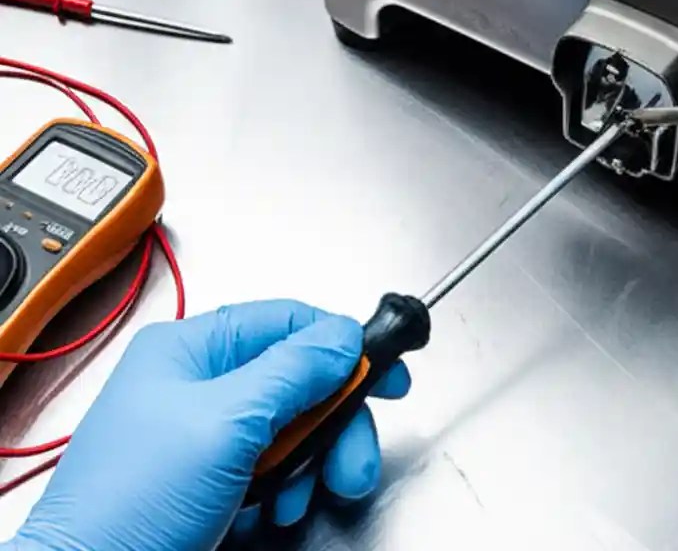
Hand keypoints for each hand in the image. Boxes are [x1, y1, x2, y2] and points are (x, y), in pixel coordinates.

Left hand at [8, 300, 409, 549]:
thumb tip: (343, 335)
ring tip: (303, 495)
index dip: (344, 345)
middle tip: (355, 457)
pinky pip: (272, 466)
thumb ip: (294, 370)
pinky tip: (278, 510)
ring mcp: (204, 434)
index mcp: (192, 349)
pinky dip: (287, 488)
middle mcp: (199, 384)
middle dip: (335, 421)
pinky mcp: (211, 478)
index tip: (388, 375)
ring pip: (292, 427)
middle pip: (300, 380)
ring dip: (312, 462)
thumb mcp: (227, 422)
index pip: (288, 322)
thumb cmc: (133, 501)